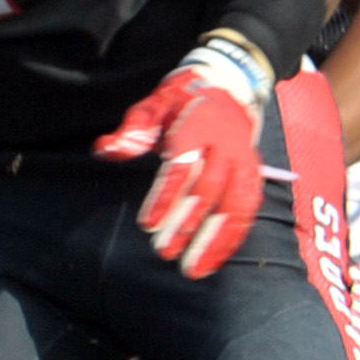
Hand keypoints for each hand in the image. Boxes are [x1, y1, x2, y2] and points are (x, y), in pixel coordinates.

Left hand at [94, 40, 267, 279]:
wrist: (226, 89)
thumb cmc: (180, 104)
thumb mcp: (152, 107)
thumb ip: (132, 131)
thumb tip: (105, 150)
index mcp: (198, 124)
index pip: (184, 164)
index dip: (166, 197)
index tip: (148, 226)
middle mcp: (227, 143)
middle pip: (209, 189)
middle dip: (186, 224)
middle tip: (164, 252)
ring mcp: (245, 160)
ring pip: (235, 205)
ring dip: (215, 241)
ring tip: (193, 270)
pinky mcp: (254, 175)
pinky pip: (247, 211)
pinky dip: (232, 239)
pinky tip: (212, 261)